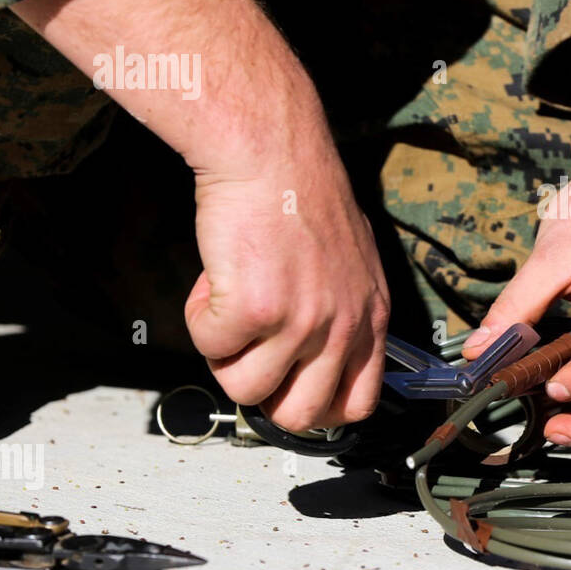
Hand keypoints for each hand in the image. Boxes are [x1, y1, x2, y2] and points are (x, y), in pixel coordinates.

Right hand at [185, 149, 389, 431]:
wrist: (271, 154)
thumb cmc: (302, 195)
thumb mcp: (352, 265)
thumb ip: (342, 314)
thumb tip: (315, 358)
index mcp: (370, 317)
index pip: (357, 403)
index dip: (315, 407)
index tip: (290, 390)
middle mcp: (343, 326)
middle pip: (299, 415)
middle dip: (263, 393)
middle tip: (248, 351)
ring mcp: (302, 322)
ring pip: (245, 388)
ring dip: (225, 352)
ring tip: (232, 299)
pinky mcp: (256, 310)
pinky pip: (211, 346)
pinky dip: (201, 316)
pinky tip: (217, 277)